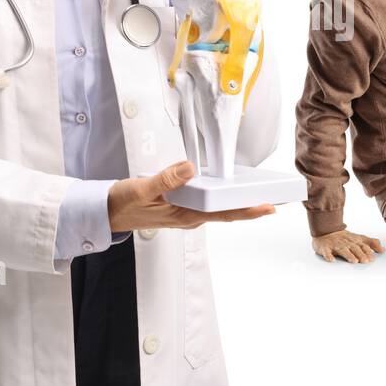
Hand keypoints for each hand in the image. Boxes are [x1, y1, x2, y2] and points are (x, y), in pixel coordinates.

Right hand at [108, 160, 274, 232]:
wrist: (106, 213)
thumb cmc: (123, 203)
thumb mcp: (142, 189)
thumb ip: (166, 179)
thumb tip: (189, 168)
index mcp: (184, 215)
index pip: (223, 214)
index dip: (248, 210)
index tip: (270, 206)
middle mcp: (189, 217)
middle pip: (227, 212)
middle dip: (253, 207)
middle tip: (279, 200)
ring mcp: (186, 214)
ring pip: (220, 209)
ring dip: (240, 203)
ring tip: (263, 194)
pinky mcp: (181, 208)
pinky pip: (208, 204)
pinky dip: (223, 198)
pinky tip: (230, 190)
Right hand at [312, 230, 384, 263]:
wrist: (326, 230)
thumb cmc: (344, 238)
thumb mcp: (359, 238)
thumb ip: (371, 243)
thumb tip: (383, 249)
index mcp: (354, 241)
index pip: (362, 245)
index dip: (368, 251)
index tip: (373, 258)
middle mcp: (346, 243)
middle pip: (354, 248)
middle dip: (360, 254)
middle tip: (365, 261)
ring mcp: (335, 245)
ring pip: (342, 250)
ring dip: (348, 255)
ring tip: (354, 261)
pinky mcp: (325, 248)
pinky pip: (326, 252)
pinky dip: (328, 256)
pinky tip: (331, 259)